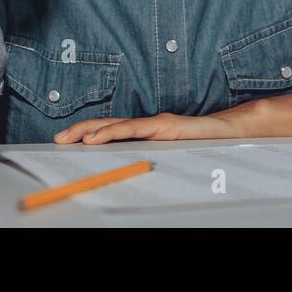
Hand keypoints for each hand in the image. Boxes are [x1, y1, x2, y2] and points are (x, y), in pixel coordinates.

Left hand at [54, 111, 245, 144]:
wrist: (233, 132)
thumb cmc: (203, 146)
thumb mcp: (171, 154)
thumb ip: (150, 155)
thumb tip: (125, 168)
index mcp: (147, 131)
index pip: (111, 129)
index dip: (87, 132)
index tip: (66, 140)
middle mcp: (149, 124)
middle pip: (108, 125)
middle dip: (80, 130)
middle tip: (58, 139)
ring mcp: (157, 123)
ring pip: (118, 125)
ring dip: (92, 131)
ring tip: (73, 138)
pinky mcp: (167, 126)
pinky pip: (136, 129)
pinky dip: (114, 132)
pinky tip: (99, 137)